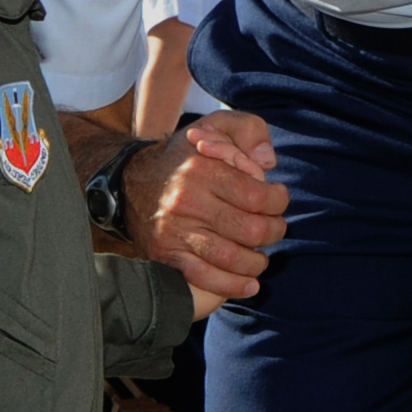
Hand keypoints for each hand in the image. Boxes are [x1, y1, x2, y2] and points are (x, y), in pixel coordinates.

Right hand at [124, 113, 288, 298]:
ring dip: (257, 262)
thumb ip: (250, 131)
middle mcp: (187, 201)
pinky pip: (203, 277)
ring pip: (231, 258)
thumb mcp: (217, 125)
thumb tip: (269, 163)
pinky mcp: (165, 254)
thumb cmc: (186, 155)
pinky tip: (249, 285)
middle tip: (275, 228)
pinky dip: (231, 285)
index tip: (279, 200)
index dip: (278, 202)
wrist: (132, 180)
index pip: (257, 197)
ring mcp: (174, 231)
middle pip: (249, 231)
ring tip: (262, 256)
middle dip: (273, 232)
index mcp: (202, 169)